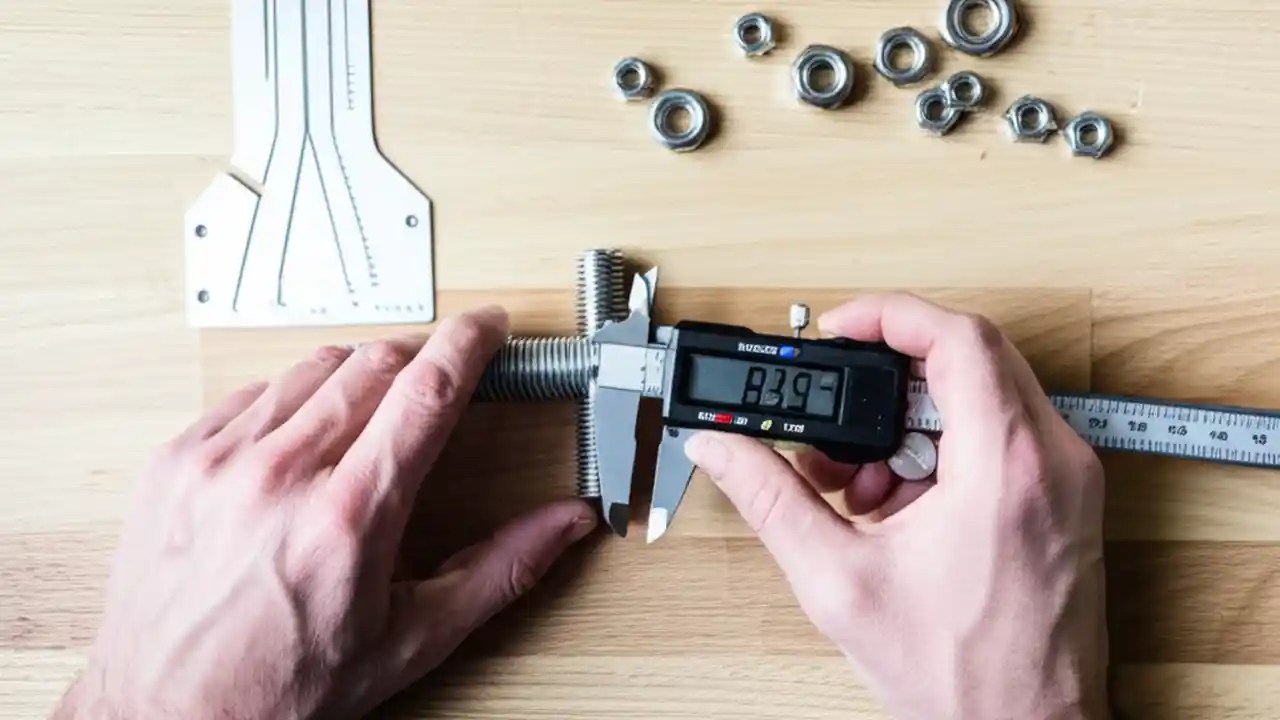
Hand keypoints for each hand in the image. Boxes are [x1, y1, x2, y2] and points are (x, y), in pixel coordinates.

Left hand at [54, 307, 596, 719]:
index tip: (488, 327)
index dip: (469, 343)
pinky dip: (293, 398)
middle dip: (421, 357)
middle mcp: (279, 476)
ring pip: (312, 367)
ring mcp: (219, 461)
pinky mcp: (177, 459)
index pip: (427, 391)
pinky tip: (304, 437)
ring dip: (359, 373)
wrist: (165, 712)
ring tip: (372, 414)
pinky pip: (251, 392)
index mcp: (348, 518)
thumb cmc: (282, 685)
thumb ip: (501, 570)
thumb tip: (564, 524)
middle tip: (440, 377)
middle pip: (374, 363)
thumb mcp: (411, 639)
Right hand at [685, 294, 1107, 719]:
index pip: (957, 337)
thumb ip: (771, 500)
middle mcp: (1053, 462)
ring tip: (859, 485)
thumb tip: (723, 449)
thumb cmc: (963, 681)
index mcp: (1007, 467)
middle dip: (886, 382)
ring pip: (981, 399)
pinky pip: (998, 438)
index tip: (841, 327)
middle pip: (967, 361)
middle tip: (835, 419)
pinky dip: (939, 451)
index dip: (888, 314)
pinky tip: (896, 505)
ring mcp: (1066, 481)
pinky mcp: (1064, 500)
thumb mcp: (840, 583)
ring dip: (907, 423)